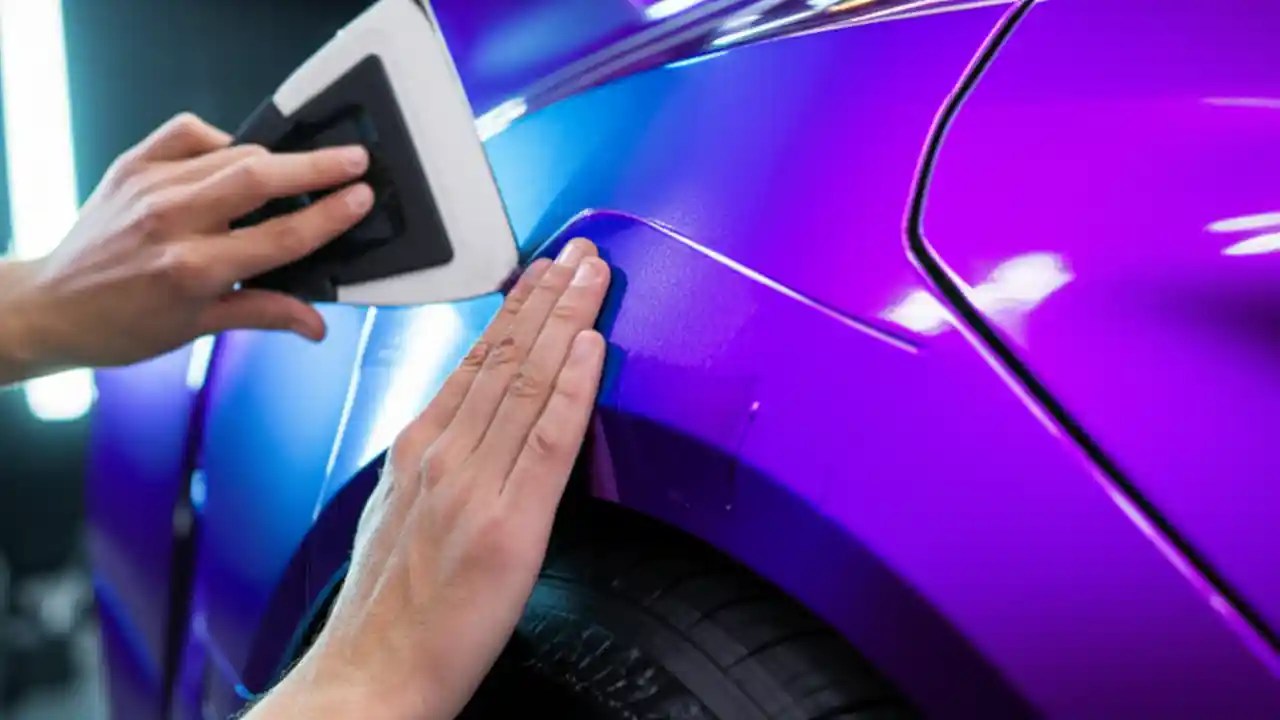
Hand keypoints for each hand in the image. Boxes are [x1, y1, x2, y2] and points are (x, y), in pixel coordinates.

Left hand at [0, 112, 371, 381]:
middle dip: (316, 165)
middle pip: (260, 177)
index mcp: (192, 269)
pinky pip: (187, 131)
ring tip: (306, 166)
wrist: (52, 306)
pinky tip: (233, 158)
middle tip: (355, 159)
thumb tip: (315, 322)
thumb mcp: (198, 328)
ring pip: (231, 153)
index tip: (360, 198)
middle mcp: (171, 221)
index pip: (280, 236)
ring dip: (277, 157)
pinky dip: (220, 138)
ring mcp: (149, 187)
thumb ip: (264, 314)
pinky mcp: (132, 165)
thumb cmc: (120, 325)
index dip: (329, 216)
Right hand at [249, 238, 610, 719]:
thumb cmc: (384, 609)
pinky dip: (572, 384)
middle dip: (548, 296)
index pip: (476, 360)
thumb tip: (464, 430)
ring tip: (592, 275)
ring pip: (529, 381)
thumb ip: (433, 465)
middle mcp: (444, 454)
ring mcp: (475, 483)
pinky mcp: (510, 521)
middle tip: (579, 253)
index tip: (540, 274)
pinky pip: (549, 437)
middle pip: (506, 356)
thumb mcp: (396, 514)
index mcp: (417, 449)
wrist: (368, 675)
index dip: (516, 311)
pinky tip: (589, 345)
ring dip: (567, 319)